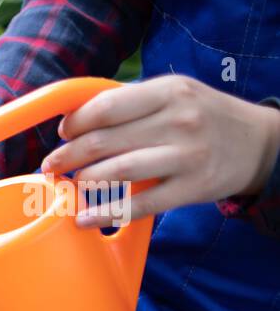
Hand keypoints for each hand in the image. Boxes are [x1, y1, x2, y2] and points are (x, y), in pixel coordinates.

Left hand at [41, 75, 279, 226]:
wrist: (259, 144)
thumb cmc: (202, 117)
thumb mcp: (174, 95)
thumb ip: (130, 102)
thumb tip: (72, 116)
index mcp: (169, 91)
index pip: (105, 107)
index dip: (75, 124)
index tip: (63, 134)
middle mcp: (179, 121)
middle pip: (104, 142)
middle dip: (67, 157)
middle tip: (51, 166)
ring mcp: (187, 156)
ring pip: (117, 172)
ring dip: (83, 182)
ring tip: (69, 186)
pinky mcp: (192, 188)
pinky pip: (139, 206)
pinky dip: (105, 214)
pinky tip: (84, 219)